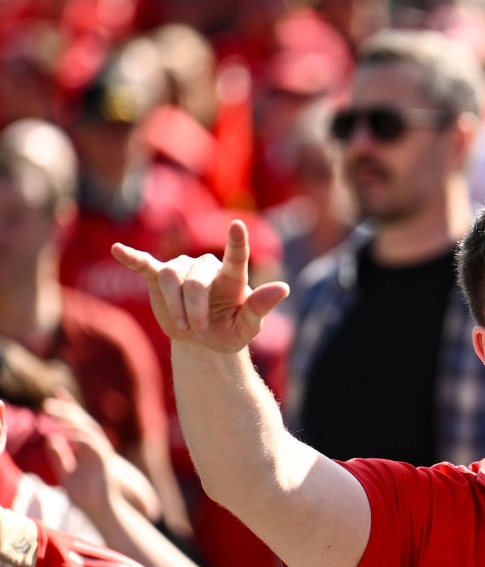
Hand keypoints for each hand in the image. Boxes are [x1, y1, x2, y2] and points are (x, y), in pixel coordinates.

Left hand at [40, 397, 119, 522]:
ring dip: (69, 418)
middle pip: (82, 421)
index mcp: (86, 449)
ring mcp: (100, 451)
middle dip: (67, 409)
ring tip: (51, 413)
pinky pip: (89, 440)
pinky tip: (62, 432)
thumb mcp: (66, 472)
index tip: (54, 397)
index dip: (68, 410)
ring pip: (87, 427)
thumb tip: (50, 439)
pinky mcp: (103, 458)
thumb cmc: (85, 496)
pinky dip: (76, 434)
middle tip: (48, 402)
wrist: (99, 510)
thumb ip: (58, 456)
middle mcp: (94, 447)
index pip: (77, 425)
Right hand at [113, 220, 288, 354]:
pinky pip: (145, 264)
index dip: (237, 242)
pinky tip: (118, 249)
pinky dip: (132, 257)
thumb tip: (284, 288)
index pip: (236, 257)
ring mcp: (182, 269)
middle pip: (194, 282)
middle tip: (199, 332)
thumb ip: (261, 307)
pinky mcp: (158, 277)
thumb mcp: (247, 327)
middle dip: (194, 310)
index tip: (238, 225)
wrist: (204, 341)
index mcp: (232, 278)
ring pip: (170, 276)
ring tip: (183, 329)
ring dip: (174, 305)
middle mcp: (206, 267)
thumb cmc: (231, 330)